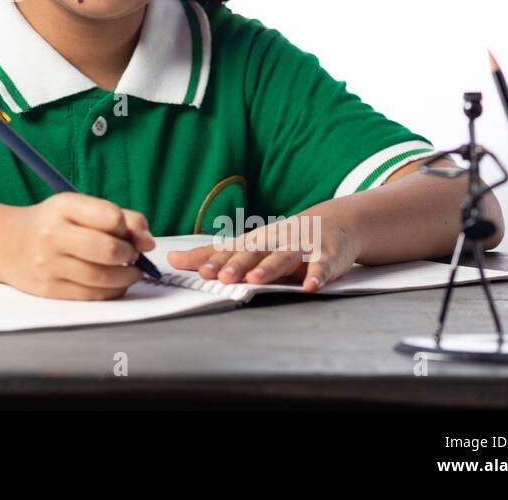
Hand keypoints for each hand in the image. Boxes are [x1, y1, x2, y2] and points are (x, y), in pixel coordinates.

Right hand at [0, 192, 154, 299]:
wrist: (8, 244)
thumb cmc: (53, 223)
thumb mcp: (79, 208)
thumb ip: (121, 217)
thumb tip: (148, 242)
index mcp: (63, 207)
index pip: (112, 217)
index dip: (128, 227)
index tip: (126, 231)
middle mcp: (53, 235)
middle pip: (110, 250)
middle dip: (131, 254)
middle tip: (132, 253)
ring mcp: (49, 265)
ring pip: (105, 277)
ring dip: (128, 275)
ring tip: (130, 269)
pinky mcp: (50, 290)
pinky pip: (93, 295)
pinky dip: (113, 290)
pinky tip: (115, 282)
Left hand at [165, 213, 361, 291]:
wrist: (335, 221)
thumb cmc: (283, 238)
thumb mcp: (248, 245)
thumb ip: (212, 256)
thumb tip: (172, 259)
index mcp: (255, 241)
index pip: (231, 252)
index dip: (216, 262)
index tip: (200, 271)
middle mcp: (274, 241)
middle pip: (253, 253)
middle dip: (237, 265)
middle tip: (221, 277)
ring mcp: (301, 247)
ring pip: (283, 257)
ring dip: (269, 268)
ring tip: (255, 279)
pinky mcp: (327, 255)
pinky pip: (322, 267)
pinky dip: (317, 276)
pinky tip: (311, 286)